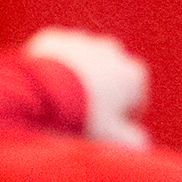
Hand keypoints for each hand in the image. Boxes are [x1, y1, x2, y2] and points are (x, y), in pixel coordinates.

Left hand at [24, 28, 149, 147]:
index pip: (135, 96)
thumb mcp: (112, 135)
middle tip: (82, 111)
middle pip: (110, 73)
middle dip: (101, 89)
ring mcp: (82, 41)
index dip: (122, 115)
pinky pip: (55, 53)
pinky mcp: (54, 38)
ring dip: (76, 75)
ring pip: (82, 60)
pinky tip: (43, 85)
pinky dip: (52, 65)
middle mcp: (112, 51)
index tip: (107, 127)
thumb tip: (139, 143)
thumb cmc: (82, 115)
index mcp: (132, 74)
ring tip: (61, 99)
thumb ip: (132, 141)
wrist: (42, 90)